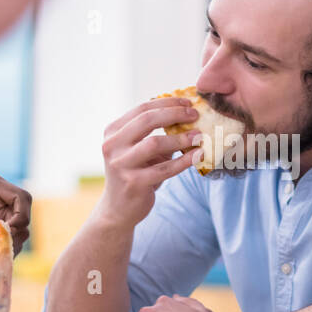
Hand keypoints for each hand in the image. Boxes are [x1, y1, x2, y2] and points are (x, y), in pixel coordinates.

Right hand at [96, 97, 202, 228]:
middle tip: (195, 114)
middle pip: (146, 120)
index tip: (187, 102)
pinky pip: (164, 169)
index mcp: (113, 132)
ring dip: (180, 138)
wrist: (118, 209)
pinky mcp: (133, 183)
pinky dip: (184, 161)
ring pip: (154, 143)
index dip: (167, 103)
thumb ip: (153, 132)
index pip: (142, 109)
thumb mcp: (138, 149)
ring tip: (199, 135)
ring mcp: (121, 164)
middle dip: (174, 114)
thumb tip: (186, 114)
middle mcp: (112, 145)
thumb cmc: (134, 173)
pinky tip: (198, 155)